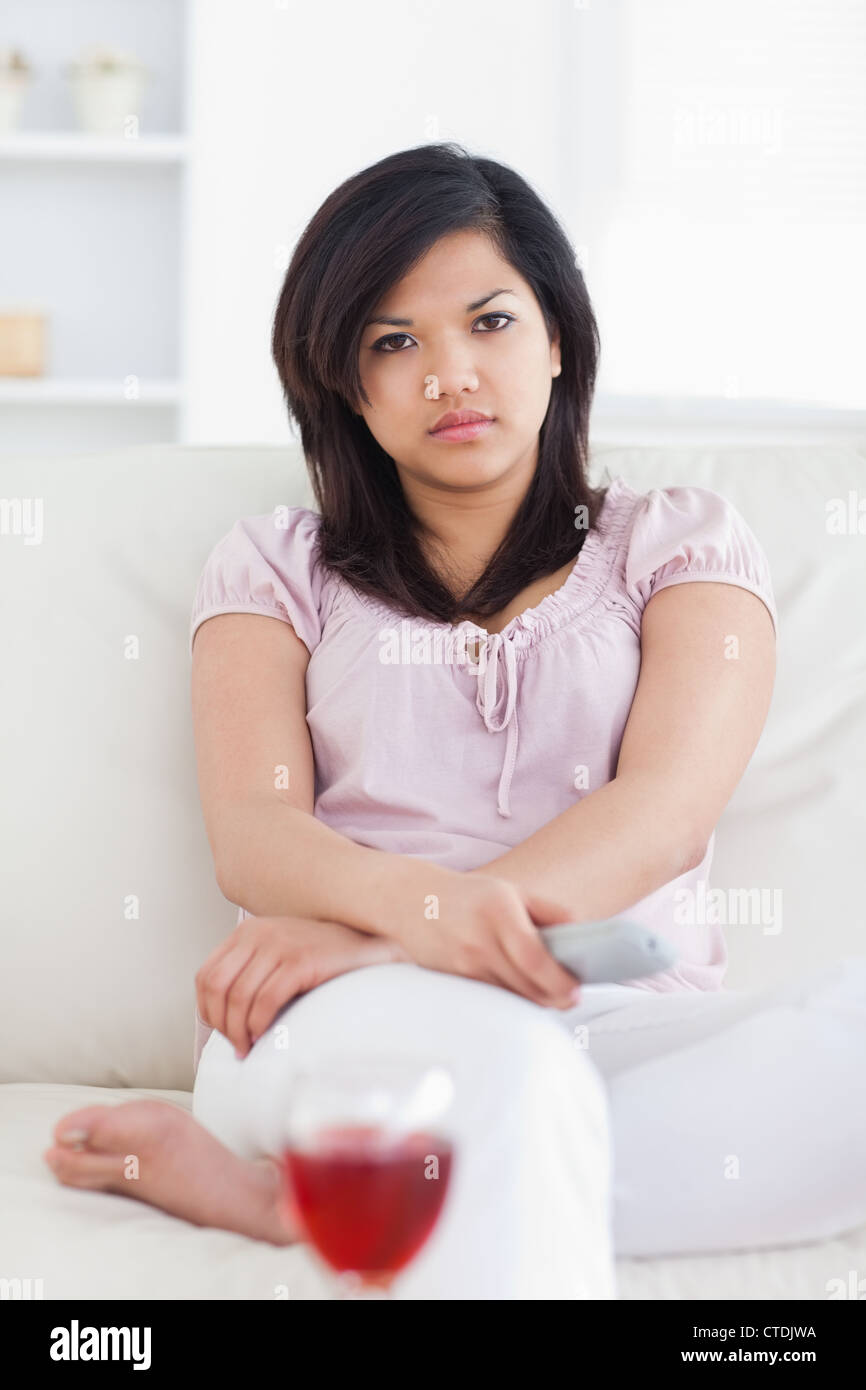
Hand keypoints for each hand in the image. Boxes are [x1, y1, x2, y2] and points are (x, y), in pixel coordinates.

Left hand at [195, 915, 406, 1058]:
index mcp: (248, 932)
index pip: (206, 976)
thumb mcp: (279, 956)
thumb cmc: (323, 961)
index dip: (208, 1010)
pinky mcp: (300, 961)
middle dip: (222, 1024)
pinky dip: (259, 1024)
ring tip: (250, 1046)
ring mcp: (280, 944)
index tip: (222, 1032)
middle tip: (237, 1045)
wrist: (368, 949)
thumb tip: (222, 1016)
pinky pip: (266, 1001)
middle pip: (218, 988)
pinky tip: (265, 1036)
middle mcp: (259, 933)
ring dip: (239, 1031)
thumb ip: (251, 972)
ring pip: (239, 997)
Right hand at [381, 863, 581, 1009]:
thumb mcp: (513, 892)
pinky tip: (519, 990)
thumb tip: (583, 934)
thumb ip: (551, 911)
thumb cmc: (470, 896)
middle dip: (553, 997)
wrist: (412, 900)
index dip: (558, 981)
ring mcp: (463, 963)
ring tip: (548, 992)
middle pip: (525, 985)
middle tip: (569, 998)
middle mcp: (479, 939)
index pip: (534, 958)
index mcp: (499, 911)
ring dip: (533, 1000)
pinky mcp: (452, 979)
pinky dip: (509, 999)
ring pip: (509, 997)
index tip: (575, 992)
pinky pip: (490, 998)